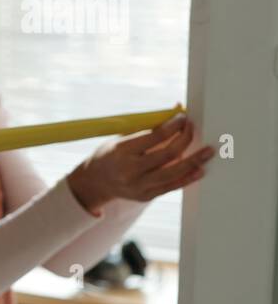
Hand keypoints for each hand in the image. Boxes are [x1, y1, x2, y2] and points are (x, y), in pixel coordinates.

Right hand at [67, 112, 214, 212]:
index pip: (154, 136)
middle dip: (185, 140)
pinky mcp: (145, 196)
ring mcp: (137, 186)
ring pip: (172, 173)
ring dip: (193, 161)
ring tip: (208, 152)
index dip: (173, 126)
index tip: (183, 118)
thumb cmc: (112, 154)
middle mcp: (128, 170)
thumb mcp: (122, 137)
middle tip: (194, 130)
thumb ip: (150, 125)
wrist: (96, 182)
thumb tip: (177, 108)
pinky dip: (187, 178)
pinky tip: (199, 170)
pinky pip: (170, 187)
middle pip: (166, 154)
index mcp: (121, 151)